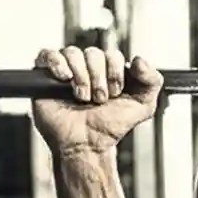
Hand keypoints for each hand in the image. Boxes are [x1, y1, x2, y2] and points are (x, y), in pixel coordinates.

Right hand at [30, 46, 163, 155]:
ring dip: (81, 76)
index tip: (116, 93)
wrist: (86, 144)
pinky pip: (48, 54)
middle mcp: (88, 67)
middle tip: (99, 99)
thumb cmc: (110, 126)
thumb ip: (152, 81)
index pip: (113, 54)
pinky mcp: (45, 76)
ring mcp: (66, 70)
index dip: (116, 71)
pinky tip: (65, 79)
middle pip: (93, 53)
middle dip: (99, 78)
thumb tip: (140, 59)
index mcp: (109, 70)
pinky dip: (58, 63)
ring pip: (73, 53)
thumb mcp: (143, 106)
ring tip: (83, 97)